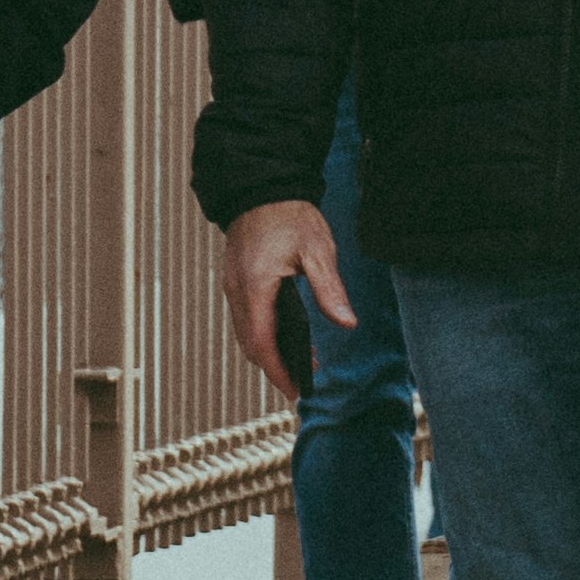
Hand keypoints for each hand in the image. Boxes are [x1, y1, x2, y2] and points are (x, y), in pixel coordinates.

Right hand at [219, 198, 351, 390]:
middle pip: (251, 345)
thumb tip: (347, 323)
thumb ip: (329, 290)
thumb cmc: (291, 217)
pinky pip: (246, 318)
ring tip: (301, 365)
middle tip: (303, 385)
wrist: (261, 188)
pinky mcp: (235, 281)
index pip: (263, 342)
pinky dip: (263, 334)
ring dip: (269, 352)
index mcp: (256, 287)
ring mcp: (232, 287)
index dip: (278, 370)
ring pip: (246, 334)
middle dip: (275, 368)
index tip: (296, 391)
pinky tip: (287, 337)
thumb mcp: (318, 251)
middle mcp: (237, 292)